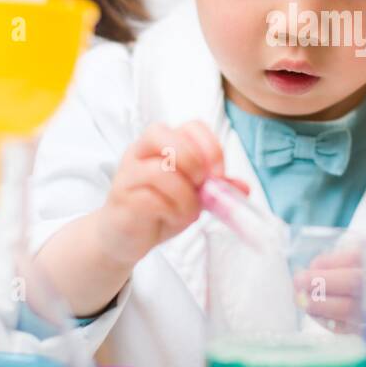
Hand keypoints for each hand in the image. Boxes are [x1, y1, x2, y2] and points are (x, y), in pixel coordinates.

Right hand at [98, 120, 248, 264]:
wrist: (123, 239)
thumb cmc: (159, 210)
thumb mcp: (193, 197)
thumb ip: (216, 189)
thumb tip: (243, 188)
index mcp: (160, 144)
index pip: (190, 127)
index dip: (211, 147)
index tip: (220, 175)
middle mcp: (140, 153)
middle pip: (165, 135)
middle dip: (193, 162)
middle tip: (202, 187)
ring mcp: (127, 175)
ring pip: (161, 171)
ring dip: (185, 196)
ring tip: (188, 212)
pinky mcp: (121, 200)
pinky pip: (152, 199)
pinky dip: (172, 212)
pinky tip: (173, 219)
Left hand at [296, 243, 365, 360]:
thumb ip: (349, 261)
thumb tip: (313, 268)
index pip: (363, 256)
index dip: (334, 261)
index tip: (312, 264)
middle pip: (361, 282)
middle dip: (327, 281)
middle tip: (300, 281)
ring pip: (355, 310)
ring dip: (323, 305)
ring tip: (303, 301)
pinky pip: (350, 330)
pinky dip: (329, 322)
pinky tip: (315, 315)